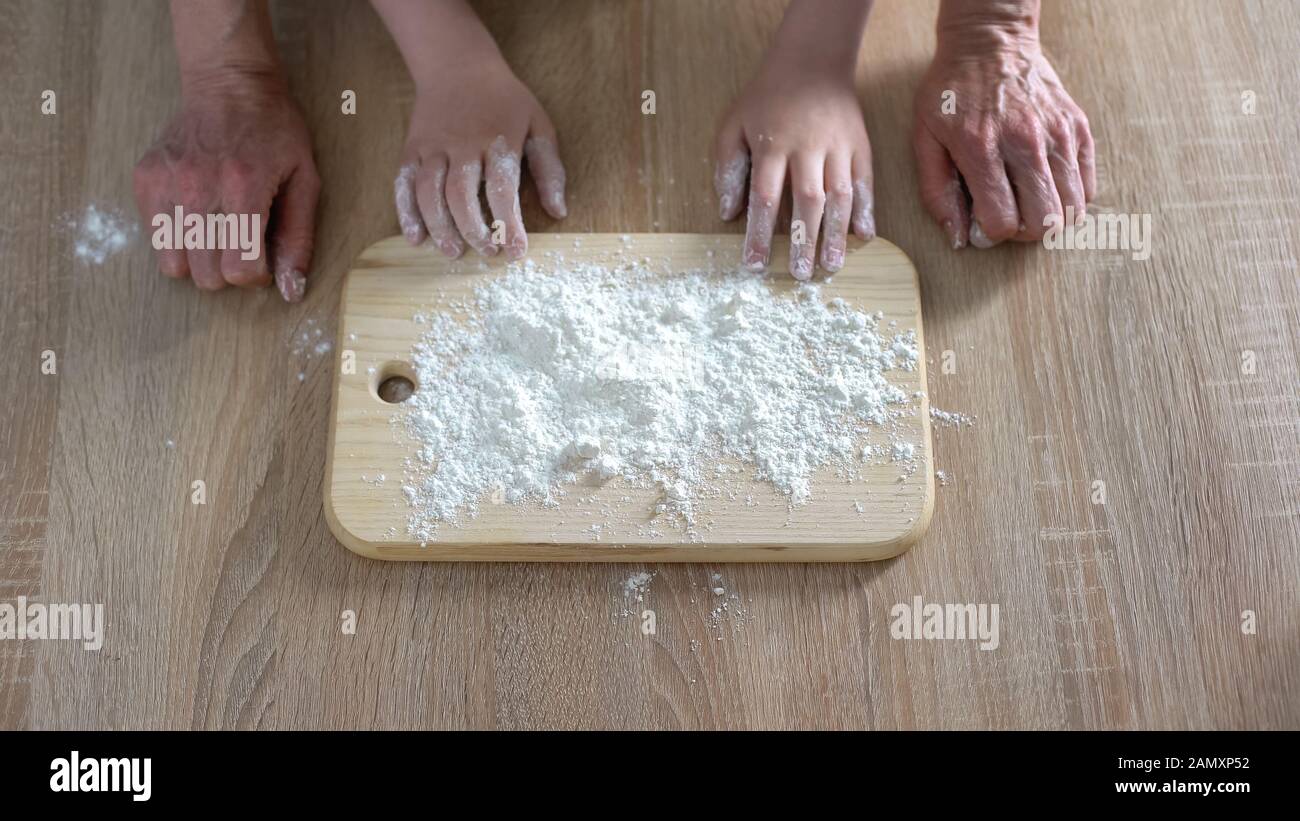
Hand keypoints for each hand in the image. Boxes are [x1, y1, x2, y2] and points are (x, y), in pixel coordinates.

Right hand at [133, 71, 319, 300]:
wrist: (230, 85)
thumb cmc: (275, 133)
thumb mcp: (304, 181)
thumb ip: (298, 238)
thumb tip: (291, 290)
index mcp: (244, 188)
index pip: (239, 269)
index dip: (256, 274)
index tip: (262, 255)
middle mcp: (200, 187)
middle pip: (207, 274)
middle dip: (229, 270)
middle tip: (242, 241)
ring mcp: (167, 182)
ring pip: (176, 264)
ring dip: (201, 260)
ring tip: (218, 233)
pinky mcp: (145, 179)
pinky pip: (156, 239)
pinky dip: (177, 239)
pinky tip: (197, 217)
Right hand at [394, 57, 565, 259]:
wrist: (457, 63)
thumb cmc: (504, 100)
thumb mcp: (538, 124)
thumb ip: (549, 168)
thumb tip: (558, 211)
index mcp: (497, 140)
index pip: (502, 189)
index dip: (508, 224)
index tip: (516, 251)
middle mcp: (462, 144)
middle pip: (462, 195)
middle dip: (474, 230)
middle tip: (487, 252)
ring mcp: (433, 147)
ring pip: (429, 192)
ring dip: (440, 227)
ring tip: (453, 252)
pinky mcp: (412, 149)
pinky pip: (404, 184)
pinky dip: (406, 213)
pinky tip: (415, 237)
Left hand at [714, 59, 874, 278]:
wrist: (812, 60)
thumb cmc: (767, 98)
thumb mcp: (733, 124)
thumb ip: (728, 168)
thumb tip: (728, 213)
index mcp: (773, 145)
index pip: (765, 198)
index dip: (760, 235)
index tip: (755, 266)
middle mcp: (808, 148)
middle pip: (807, 202)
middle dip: (804, 241)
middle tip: (801, 275)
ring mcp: (838, 146)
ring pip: (840, 195)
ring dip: (836, 234)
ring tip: (831, 265)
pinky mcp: (860, 144)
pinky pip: (864, 181)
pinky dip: (866, 209)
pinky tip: (864, 236)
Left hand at [912, 9, 1094, 248]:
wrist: (989, 44)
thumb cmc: (950, 95)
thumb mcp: (925, 139)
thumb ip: (937, 192)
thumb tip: (958, 238)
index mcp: (981, 148)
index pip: (1003, 221)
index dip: (991, 233)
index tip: (982, 221)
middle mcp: (1025, 142)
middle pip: (1044, 221)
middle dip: (1024, 231)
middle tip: (1009, 215)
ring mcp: (1058, 134)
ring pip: (1072, 208)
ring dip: (1050, 217)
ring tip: (1029, 201)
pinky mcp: (1078, 127)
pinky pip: (1087, 185)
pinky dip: (1070, 196)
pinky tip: (1047, 185)